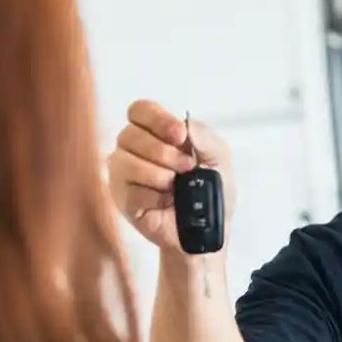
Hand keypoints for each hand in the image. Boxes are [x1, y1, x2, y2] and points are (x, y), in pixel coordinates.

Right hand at [107, 100, 235, 253]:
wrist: (207, 230)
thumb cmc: (210, 192)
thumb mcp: (219, 158)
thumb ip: (204, 137)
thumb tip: (184, 125)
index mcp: (156, 133)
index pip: (140, 110)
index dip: (157, 119)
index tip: (179, 136)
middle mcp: (134, 149)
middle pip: (131, 134)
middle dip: (163, 152)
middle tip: (186, 168)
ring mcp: (124, 174)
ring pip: (126, 161)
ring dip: (159, 174)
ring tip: (174, 186)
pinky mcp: (122, 199)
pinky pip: (130, 190)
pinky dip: (153, 196)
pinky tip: (163, 202)